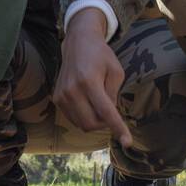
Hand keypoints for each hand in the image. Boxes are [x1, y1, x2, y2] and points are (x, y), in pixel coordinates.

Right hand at [52, 8, 131, 146]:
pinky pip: (74, 118)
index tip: (128, 142)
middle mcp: (72, 90)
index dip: (118, 128)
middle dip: (105, 123)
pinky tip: (88, 102)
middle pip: (91, 124)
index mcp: (89, 81)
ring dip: (94, 120)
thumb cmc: (101, 55)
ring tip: (98, 103)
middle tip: (110, 109)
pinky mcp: (57, 98)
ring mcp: (62, 95)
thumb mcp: (116, 71)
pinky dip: (84, 116)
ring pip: (82, 124)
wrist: (78, 43)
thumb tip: (110, 116)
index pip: (106, 112)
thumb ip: (114, 95)